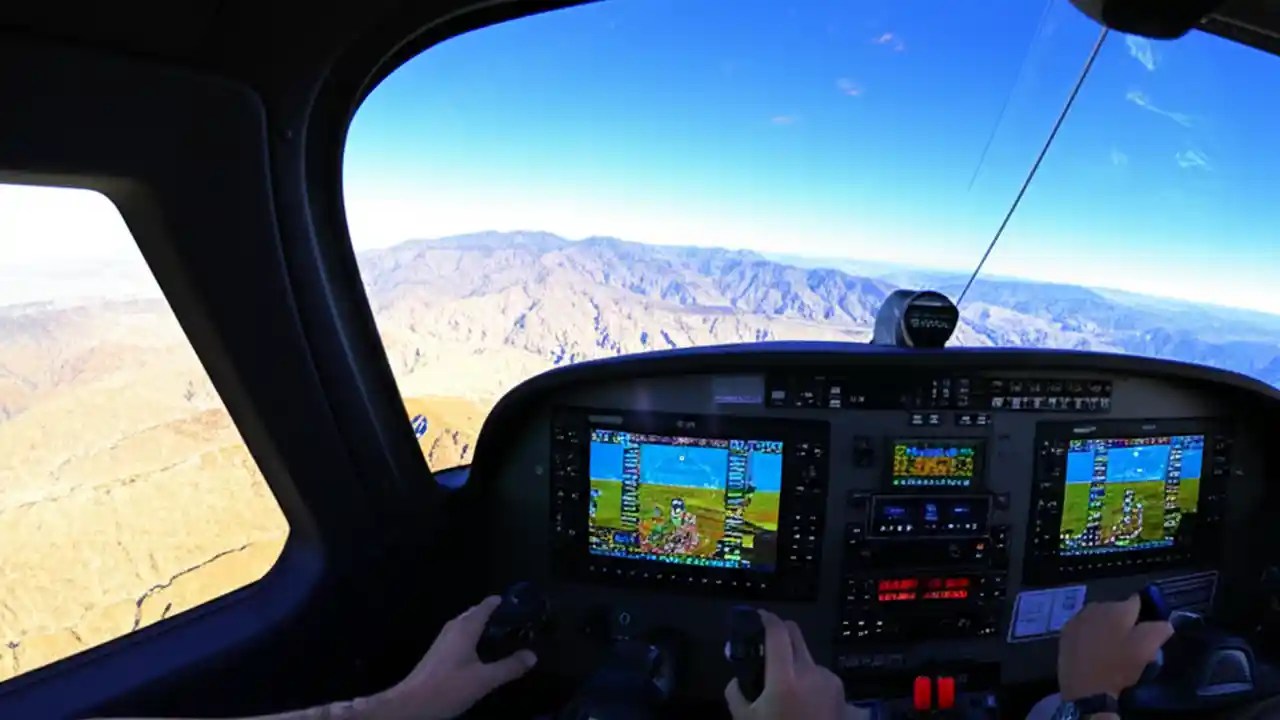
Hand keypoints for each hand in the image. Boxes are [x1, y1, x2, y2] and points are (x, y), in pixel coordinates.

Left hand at [369, 596, 536, 719]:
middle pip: (477, 613)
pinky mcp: (439, 653)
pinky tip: (484, 653)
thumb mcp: (484, 680)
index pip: (486, 605)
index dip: (504, 602)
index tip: (522, 605)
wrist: (410, 704)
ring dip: (485, 627)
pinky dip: (476, 638)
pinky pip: (462, 636)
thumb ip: (509, 667)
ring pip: (468, 625)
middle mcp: (453, 628)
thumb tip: (532, 655)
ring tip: (505, 636)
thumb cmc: (448, 688)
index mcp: (465, 628)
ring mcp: (444, 640)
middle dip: (496, 615)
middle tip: (518, 623)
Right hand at [724, 610, 867, 719]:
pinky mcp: (841, 692)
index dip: (766, 618)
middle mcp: (810, 672)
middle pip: (795, 635)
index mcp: (785, 677)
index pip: (777, 632)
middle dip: (780, 632)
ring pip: (807, 657)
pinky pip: (820, 675)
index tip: (757, 616)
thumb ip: (736, 694)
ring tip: (784, 685)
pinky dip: (808, 678)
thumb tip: (736, 679)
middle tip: (766, 642)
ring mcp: (829, 681)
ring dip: (794, 660)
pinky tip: (802, 699)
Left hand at [1058, 594, 1173, 700]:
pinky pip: (1083, 625)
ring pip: (1098, 615)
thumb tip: (1165, 622)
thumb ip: (1158, 630)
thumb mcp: (1146, 649)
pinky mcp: (1066, 630)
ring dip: (1105, 624)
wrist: (1084, 688)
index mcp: (1118, 608)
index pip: (1136, 601)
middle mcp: (1096, 606)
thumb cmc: (1118, 666)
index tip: (1147, 626)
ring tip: (1111, 644)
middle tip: (1129, 639)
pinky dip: (1090, 632)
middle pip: (1116, 607)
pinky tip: (1093, 646)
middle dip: (1123, 619)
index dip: (1144, 612)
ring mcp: (1078, 617)